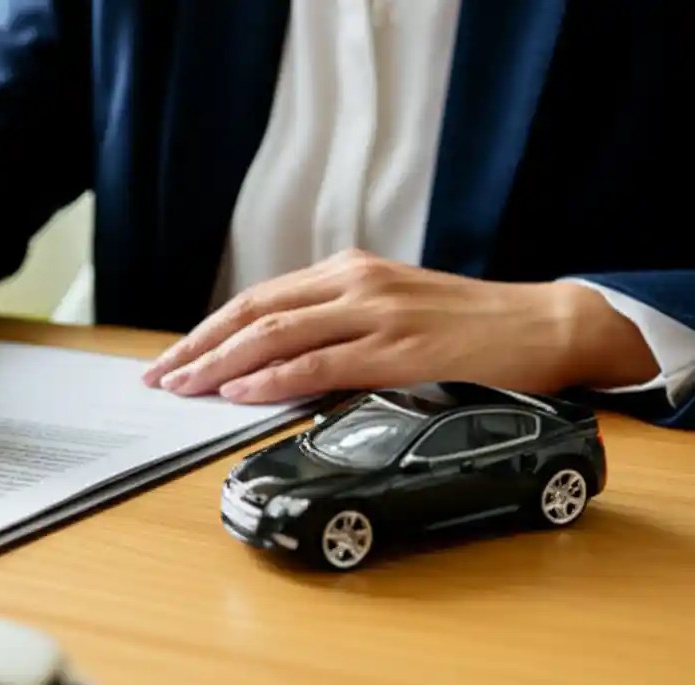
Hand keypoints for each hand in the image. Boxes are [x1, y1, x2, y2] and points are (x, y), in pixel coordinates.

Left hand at [142, 249, 658, 403]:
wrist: (544, 326)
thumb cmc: (468, 326)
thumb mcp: (392, 310)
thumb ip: (338, 327)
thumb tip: (277, 363)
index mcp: (349, 273)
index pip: (258, 299)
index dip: (207, 330)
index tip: (172, 357)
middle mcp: (354, 284)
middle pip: (253, 313)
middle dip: (197, 347)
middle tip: (159, 376)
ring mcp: (376, 314)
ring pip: (276, 335)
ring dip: (219, 364)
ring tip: (182, 386)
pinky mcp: (398, 350)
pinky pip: (320, 364)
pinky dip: (272, 378)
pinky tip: (239, 393)